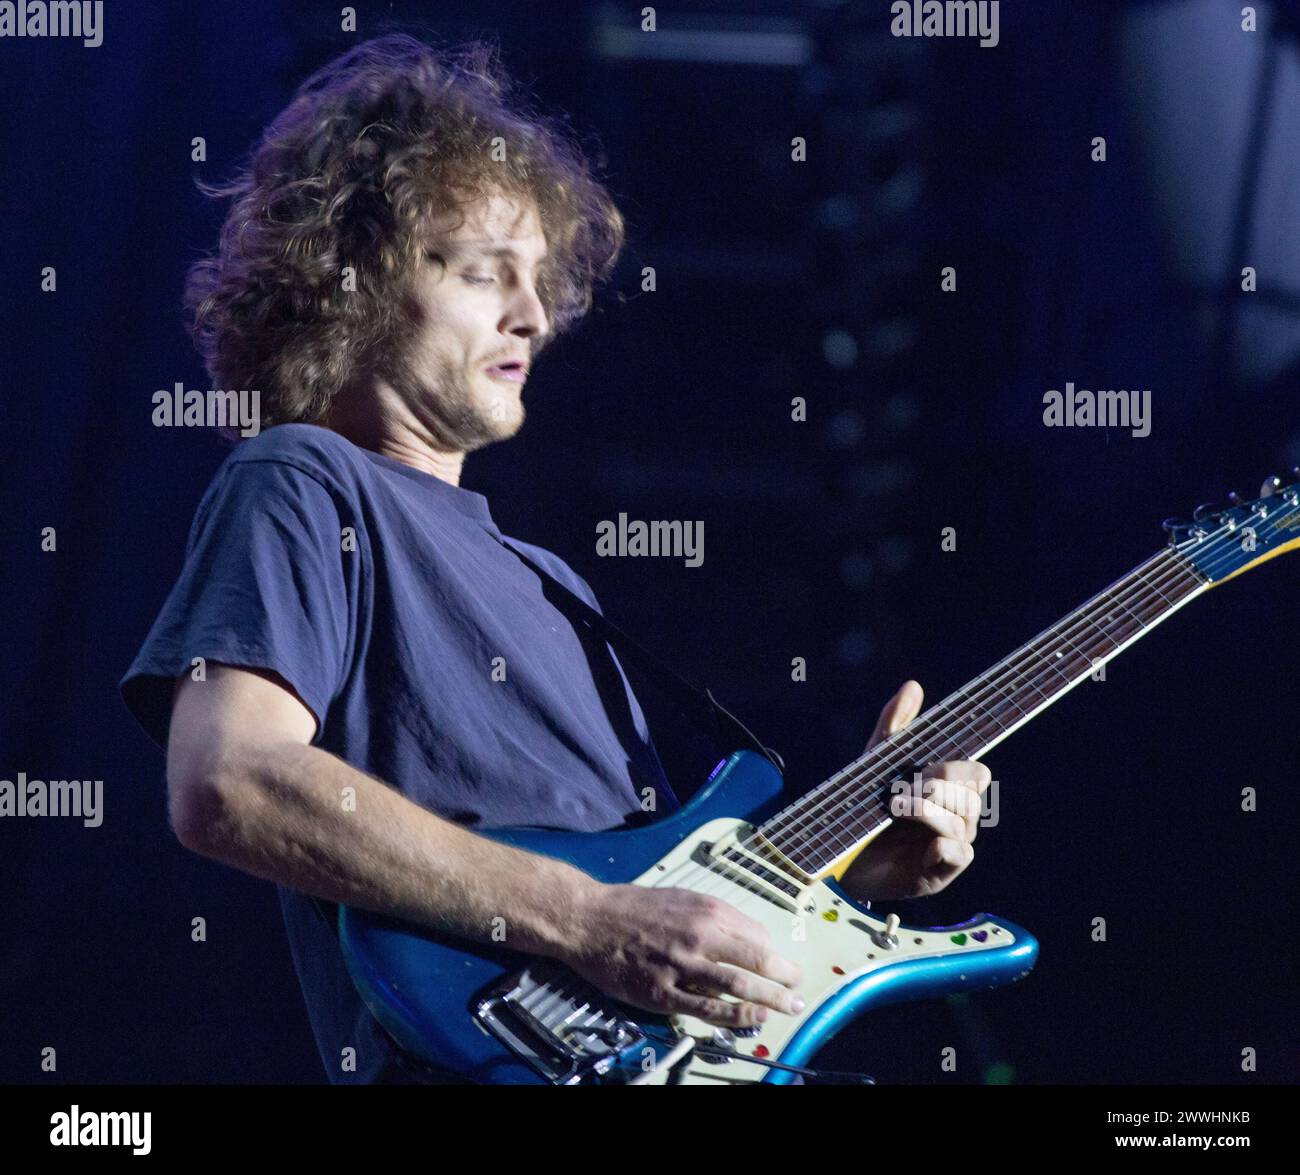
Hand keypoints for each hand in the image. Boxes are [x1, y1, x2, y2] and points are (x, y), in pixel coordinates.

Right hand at [559, 881, 804, 1028]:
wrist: (589, 919)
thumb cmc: (633, 907)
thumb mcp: (680, 899)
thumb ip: (712, 918)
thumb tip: (745, 940)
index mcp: (706, 910)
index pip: (756, 935)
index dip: (775, 954)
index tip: (783, 966)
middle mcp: (700, 935)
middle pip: (757, 959)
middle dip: (785, 977)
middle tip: (799, 989)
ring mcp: (682, 965)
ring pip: (739, 985)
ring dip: (772, 998)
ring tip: (790, 1007)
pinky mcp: (663, 992)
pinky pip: (708, 1009)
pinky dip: (737, 1015)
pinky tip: (755, 1018)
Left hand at [838, 680, 991, 901]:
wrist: (838, 852)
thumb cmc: (864, 805)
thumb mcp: (875, 762)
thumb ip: (895, 726)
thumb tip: (913, 685)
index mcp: (948, 790)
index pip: (973, 772)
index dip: (963, 765)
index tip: (949, 761)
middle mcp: (957, 817)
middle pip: (971, 793)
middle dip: (942, 781)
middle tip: (910, 783)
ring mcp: (951, 844)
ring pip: (962, 820)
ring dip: (930, 809)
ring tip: (897, 804)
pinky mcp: (940, 873)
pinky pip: (959, 855)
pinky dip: (945, 846)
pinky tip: (927, 843)